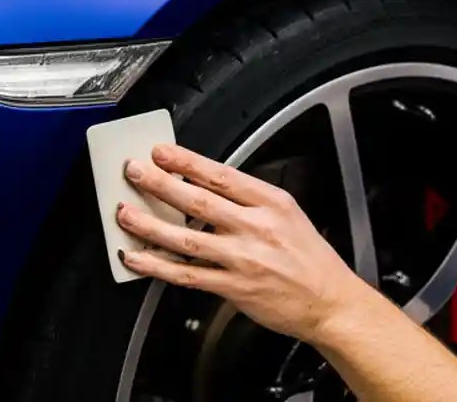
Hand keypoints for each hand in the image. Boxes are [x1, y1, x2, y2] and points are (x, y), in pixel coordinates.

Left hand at [116, 144, 371, 343]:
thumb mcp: (288, 214)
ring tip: (125, 213)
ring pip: (186, 238)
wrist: (331, 303)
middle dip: (160, 184)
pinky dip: (157, 266)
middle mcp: (256, 228)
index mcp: (271, 203)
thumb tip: (205, 182)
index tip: (161, 152)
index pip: (222, 175)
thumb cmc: (310, 259)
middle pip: (198, 201)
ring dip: (150, 225)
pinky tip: (136, 257)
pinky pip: (186, 275)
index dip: (186, 162)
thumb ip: (250, 199)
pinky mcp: (233, 288)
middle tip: (134, 171)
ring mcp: (242, 259)